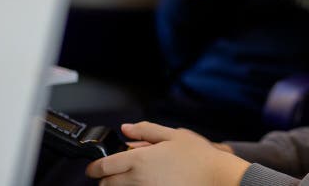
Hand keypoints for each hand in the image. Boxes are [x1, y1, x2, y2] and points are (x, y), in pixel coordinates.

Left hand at [85, 122, 248, 185]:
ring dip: (120, 183)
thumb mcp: (173, 134)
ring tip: (135, 173)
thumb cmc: (198, 156)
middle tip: (115, 169)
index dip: (94, 167)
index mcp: (139, 159)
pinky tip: (148, 180)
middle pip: (106, 183)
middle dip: (105, 177)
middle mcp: (137, 179)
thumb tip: (125, 129)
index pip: (104, 167)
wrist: (215, 178)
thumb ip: (145, 130)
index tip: (93, 166)